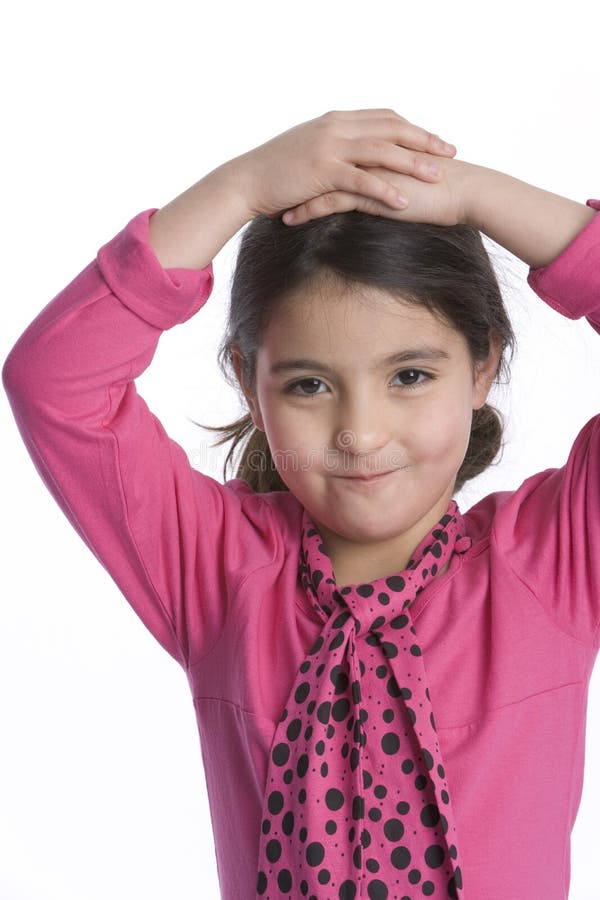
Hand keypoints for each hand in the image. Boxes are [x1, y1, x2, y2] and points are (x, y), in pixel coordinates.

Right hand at [229, 108, 457, 220]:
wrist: (246, 181)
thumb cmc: (276, 172)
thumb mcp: (309, 151)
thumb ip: (334, 148)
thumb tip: (353, 157)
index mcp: (337, 120)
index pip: (384, 118)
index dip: (413, 128)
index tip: (435, 141)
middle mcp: (337, 127)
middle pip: (391, 128)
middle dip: (423, 140)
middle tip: (449, 153)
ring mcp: (329, 147)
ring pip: (381, 151)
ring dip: (412, 164)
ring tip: (436, 177)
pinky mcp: (322, 170)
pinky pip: (361, 180)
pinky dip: (384, 190)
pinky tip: (403, 202)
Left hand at [281, 153, 477, 228]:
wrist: (466, 192)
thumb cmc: (446, 189)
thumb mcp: (412, 178)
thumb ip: (394, 175)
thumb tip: (382, 187)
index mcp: (378, 144)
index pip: (338, 149)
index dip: (315, 163)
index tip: (294, 177)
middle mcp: (368, 151)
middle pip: (321, 159)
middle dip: (298, 176)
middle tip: (276, 189)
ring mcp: (367, 169)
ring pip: (320, 179)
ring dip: (296, 195)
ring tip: (276, 209)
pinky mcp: (370, 190)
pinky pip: (330, 199)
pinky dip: (308, 209)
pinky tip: (291, 221)